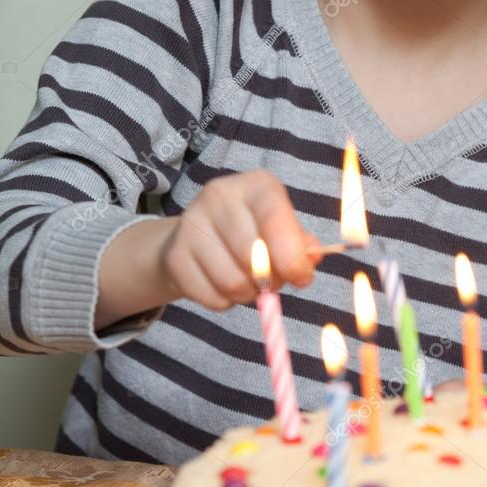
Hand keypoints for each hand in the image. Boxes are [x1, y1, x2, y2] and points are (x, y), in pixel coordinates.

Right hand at [156, 169, 321, 311]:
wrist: (196, 237)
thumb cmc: (251, 231)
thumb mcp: (281, 228)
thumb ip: (300, 243)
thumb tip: (312, 257)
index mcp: (254, 184)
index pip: (274, 216)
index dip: (291, 253)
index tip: (302, 277)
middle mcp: (219, 195)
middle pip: (252, 254)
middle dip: (270, 279)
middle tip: (271, 280)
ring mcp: (191, 223)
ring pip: (233, 281)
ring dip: (248, 293)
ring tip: (247, 280)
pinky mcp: (174, 256)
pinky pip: (212, 297)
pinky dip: (226, 301)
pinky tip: (222, 283)